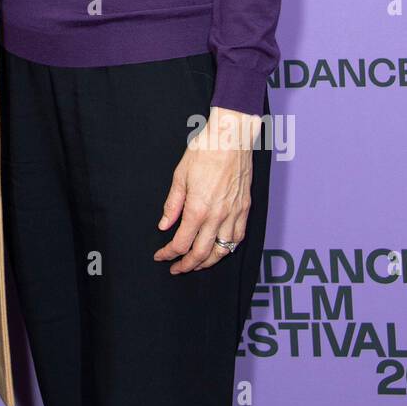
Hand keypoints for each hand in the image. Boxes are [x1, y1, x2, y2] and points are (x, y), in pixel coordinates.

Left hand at [154, 105, 261, 273]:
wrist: (231, 137)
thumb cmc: (205, 150)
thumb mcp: (180, 175)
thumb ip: (173, 204)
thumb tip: (164, 225)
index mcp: (198, 209)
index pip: (181, 243)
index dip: (169, 254)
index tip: (161, 256)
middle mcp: (218, 216)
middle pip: (202, 253)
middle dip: (187, 265)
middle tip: (176, 268)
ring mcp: (234, 213)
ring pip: (223, 250)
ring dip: (208, 261)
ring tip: (197, 263)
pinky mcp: (245, 208)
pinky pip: (239, 237)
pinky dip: (229, 248)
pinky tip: (221, 248)